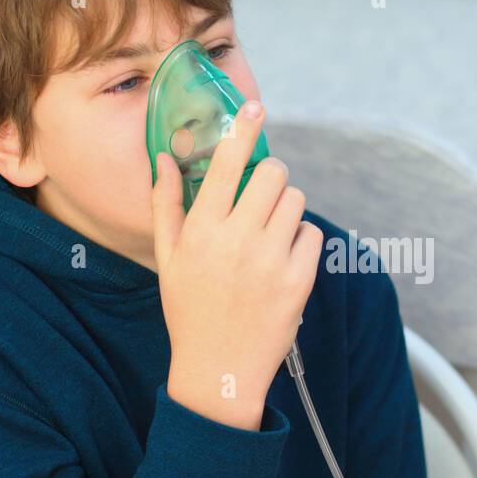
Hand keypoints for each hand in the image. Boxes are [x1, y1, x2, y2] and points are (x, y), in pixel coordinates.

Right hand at [152, 100, 322, 429]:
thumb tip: (165, 159)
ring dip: (286, 208)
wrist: (218, 372)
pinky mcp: (299, 281)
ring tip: (268, 234)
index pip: (226, 164)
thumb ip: (165, 205)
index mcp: (201, 230)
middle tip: (260, 198)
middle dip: (270, 178)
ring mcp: (271, 261)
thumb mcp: (168, 258)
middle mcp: (237, 240)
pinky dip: (300, 240)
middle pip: (273, 175)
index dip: (244, 129)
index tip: (256, 105)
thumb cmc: (190, 311)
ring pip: (295, 200)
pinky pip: (311, 234)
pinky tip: (282, 260)